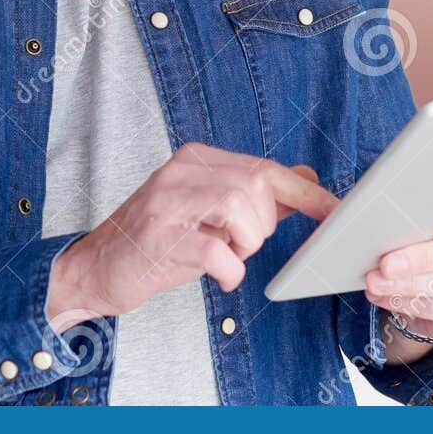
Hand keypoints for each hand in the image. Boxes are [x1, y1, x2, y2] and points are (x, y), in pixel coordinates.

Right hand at [47, 143, 339, 325]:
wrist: (96, 267)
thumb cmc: (157, 241)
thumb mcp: (207, 209)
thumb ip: (254, 192)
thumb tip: (306, 176)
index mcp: (195, 159)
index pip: (264, 168)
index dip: (306, 192)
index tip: (337, 211)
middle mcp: (179, 172)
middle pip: (255, 184)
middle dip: (263, 223)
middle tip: (242, 243)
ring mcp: (166, 203)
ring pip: (239, 207)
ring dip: (245, 243)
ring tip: (226, 254)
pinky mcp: (159, 238)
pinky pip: (216, 251)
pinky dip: (230, 269)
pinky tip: (219, 274)